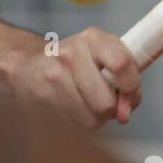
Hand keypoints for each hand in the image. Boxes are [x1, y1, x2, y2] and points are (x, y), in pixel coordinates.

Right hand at [10, 28, 141, 128]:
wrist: (31, 66)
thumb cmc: (77, 64)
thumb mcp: (105, 59)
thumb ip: (126, 81)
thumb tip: (125, 113)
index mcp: (94, 38)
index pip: (121, 64)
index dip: (131, 87)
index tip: (129, 93)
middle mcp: (72, 53)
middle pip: (106, 102)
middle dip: (111, 109)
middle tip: (105, 100)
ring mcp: (54, 75)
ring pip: (90, 118)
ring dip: (94, 118)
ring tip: (87, 103)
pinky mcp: (42, 96)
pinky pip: (74, 124)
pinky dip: (78, 121)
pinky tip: (72, 106)